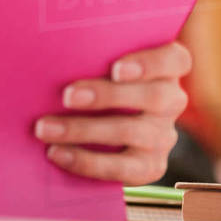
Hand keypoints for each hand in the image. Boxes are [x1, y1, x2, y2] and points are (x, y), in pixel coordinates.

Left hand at [33, 41, 190, 185]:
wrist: (97, 129)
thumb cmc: (94, 78)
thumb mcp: (100, 63)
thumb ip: (92, 56)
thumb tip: (51, 52)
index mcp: (166, 68)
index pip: (175, 60)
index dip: (149, 63)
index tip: (116, 69)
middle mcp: (172, 100)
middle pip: (153, 97)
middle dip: (107, 96)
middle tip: (67, 96)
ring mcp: (164, 135)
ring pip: (133, 132)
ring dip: (83, 130)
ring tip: (46, 128)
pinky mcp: (151, 166)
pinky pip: (123, 169)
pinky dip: (86, 161)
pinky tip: (56, 153)